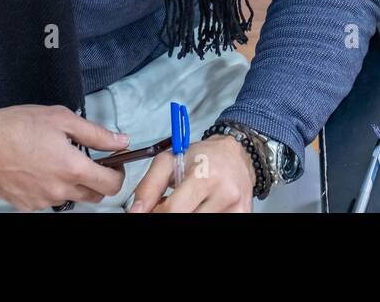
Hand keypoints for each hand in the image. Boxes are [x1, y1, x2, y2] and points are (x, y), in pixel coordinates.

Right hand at [0, 105, 127, 211]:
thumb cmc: (22, 125)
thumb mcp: (64, 119)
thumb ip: (97, 134)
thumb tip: (122, 141)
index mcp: (73, 169)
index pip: (111, 185)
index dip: (118, 174)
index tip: (114, 164)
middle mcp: (60, 190)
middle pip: (94, 196)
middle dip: (98, 181)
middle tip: (89, 163)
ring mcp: (42, 201)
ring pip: (70, 198)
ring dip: (72, 185)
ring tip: (57, 162)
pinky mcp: (26, 205)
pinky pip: (47, 201)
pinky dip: (50, 189)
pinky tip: (40, 171)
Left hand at [128, 135, 255, 213]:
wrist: (237, 154)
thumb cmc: (204, 156)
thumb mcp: (169, 161)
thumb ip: (149, 186)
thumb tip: (136, 211)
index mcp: (205, 176)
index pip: (173, 211)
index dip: (156, 214)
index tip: (151, 211)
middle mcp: (225, 194)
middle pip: (185, 221)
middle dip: (170, 216)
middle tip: (169, 206)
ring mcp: (236, 209)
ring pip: (198, 224)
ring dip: (185, 218)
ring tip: (186, 205)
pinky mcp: (242, 215)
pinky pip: (213, 224)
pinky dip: (199, 218)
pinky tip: (198, 208)